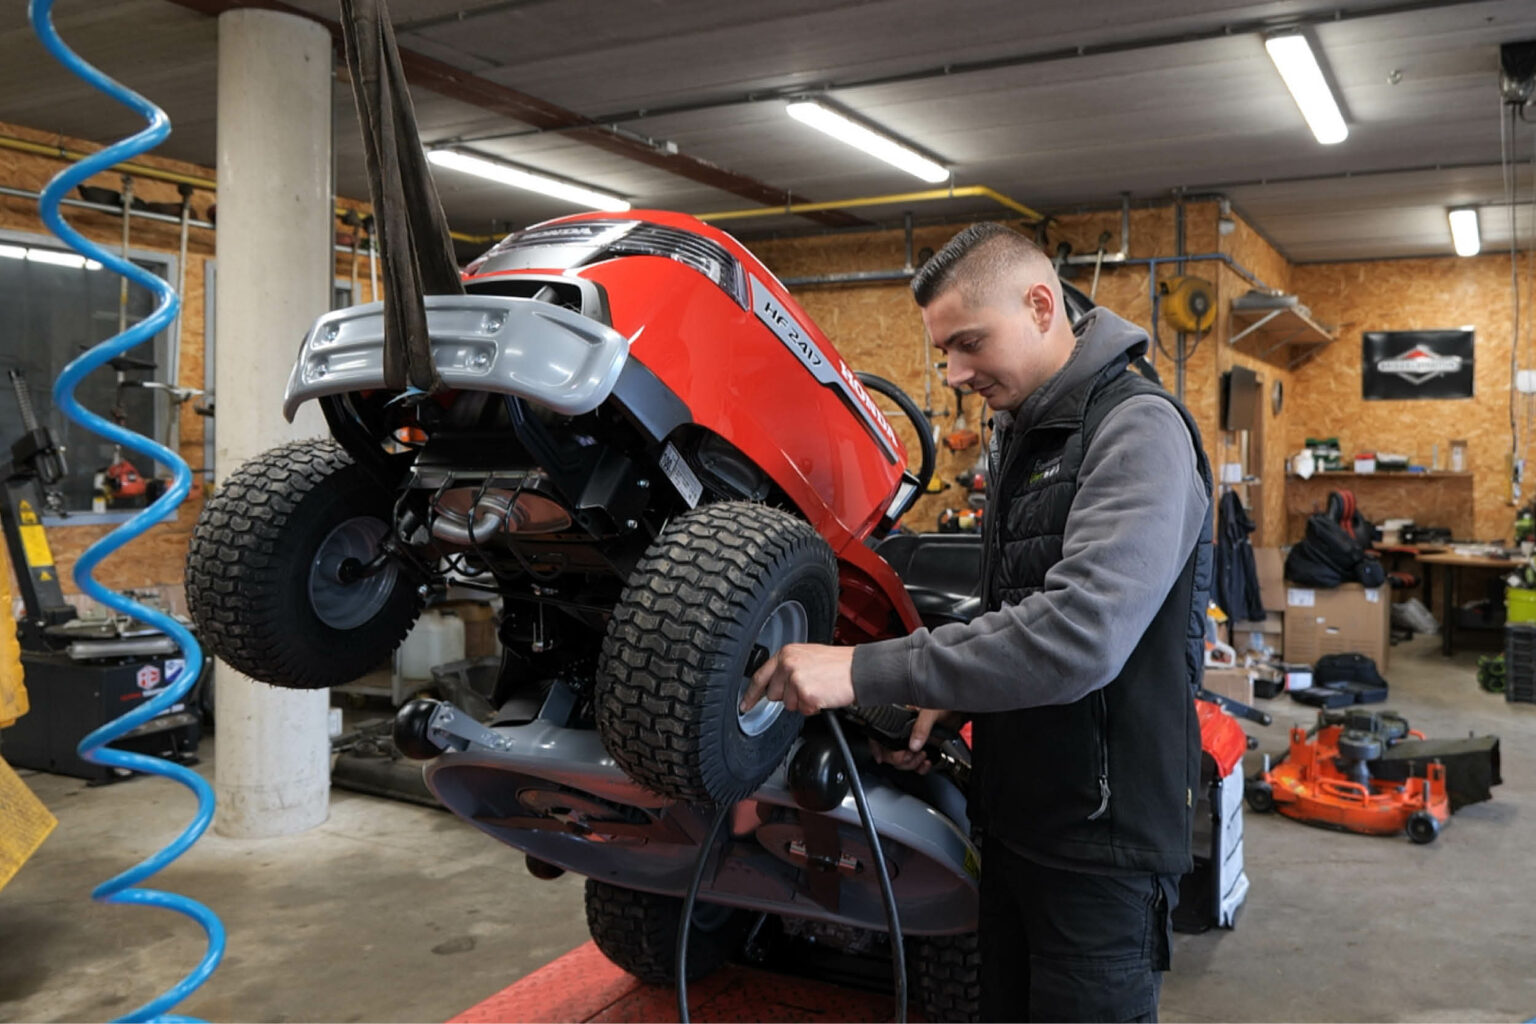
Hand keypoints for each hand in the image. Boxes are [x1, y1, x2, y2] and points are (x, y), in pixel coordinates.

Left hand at [740, 644, 854, 716]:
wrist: (859, 669)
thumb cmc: (838, 664)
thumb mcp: (808, 656)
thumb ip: (788, 667)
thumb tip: (774, 685)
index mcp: (787, 653)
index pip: (760, 676)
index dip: (751, 694)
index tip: (745, 705)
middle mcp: (788, 664)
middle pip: (774, 695)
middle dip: (788, 696)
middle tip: (808, 687)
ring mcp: (796, 679)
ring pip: (788, 705)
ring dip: (803, 702)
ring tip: (818, 689)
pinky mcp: (806, 694)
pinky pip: (803, 710)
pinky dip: (814, 708)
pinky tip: (823, 695)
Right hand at [870, 708, 945, 773]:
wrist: (960, 709)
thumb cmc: (945, 702)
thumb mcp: (930, 711)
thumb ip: (921, 727)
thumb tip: (913, 745)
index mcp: (899, 718)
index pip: (880, 733)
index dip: (876, 747)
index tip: (880, 757)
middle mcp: (904, 730)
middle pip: (890, 751)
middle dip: (899, 758)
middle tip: (909, 756)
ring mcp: (913, 739)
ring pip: (902, 760)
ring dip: (910, 764)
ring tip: (921, 757)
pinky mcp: (924, 746)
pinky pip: (916, 762)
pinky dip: (920, 767)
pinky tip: (925, 763)